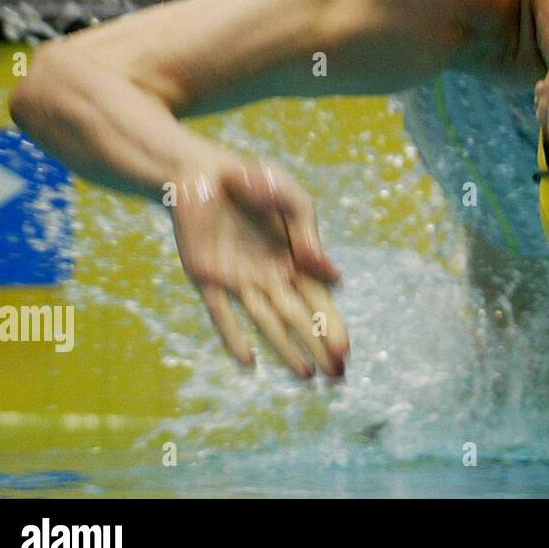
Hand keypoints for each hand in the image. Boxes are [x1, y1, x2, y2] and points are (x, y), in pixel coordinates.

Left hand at [169, 156, 348, 378]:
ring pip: (266, 321)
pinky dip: (233, 336)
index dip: (332, 325)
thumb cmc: (254, 179)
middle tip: (337, 376)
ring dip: (286, 349)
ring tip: (306, 377)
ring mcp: (237, 279)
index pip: (318, 299)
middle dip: (318, 346)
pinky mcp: (205, 276)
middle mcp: (269, 274)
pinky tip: (248, 362)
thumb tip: (333, 276)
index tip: (346, 350)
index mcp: (293, 256)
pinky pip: (220, 312)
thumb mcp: (290, 198)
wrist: (203, 170)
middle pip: (298, 317)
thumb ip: (308, 235)